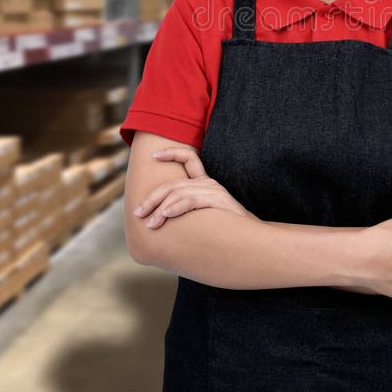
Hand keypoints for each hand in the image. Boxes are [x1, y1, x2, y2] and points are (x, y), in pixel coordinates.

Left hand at [133, 145, 258, 227]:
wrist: (253, 239)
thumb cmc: (227, 231)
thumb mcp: (206, 215)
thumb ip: (190, 210)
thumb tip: (163, 218)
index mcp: (207, 183)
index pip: (191, 158)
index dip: (172, 152)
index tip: (154, 155)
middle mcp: (209, 183)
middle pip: (174, 184)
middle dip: (152, 198)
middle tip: (138, 213)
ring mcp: (214, 191)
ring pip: (179, 193)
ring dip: (160, 209)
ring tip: (150, 223)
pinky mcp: (218, 201)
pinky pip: (191, 201)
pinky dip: (176, 207)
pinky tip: (166, 216)